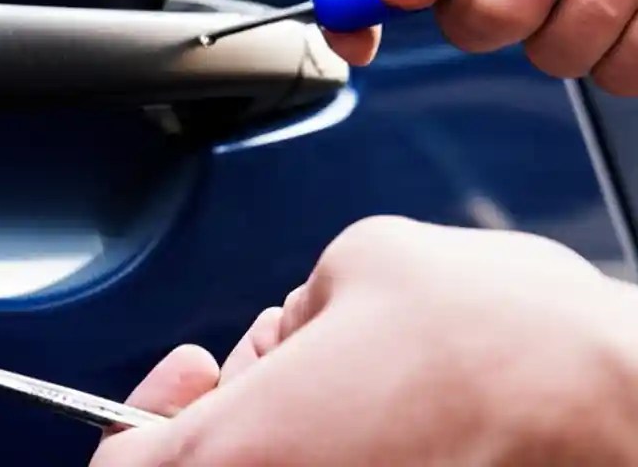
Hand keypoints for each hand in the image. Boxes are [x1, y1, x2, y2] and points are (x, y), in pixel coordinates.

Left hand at [90, 217, 637, 465]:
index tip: (177, 383)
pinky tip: (394, 415)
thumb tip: (283, 342)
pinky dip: (345, 450)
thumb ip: (291, 314)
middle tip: (273, 363)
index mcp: (240, 453)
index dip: (142, 417)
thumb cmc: (511, 348)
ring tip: (357, 377)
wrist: (637, 412)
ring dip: (292, 433)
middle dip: (225, 416)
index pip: (124, 466)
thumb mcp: (363, 265)